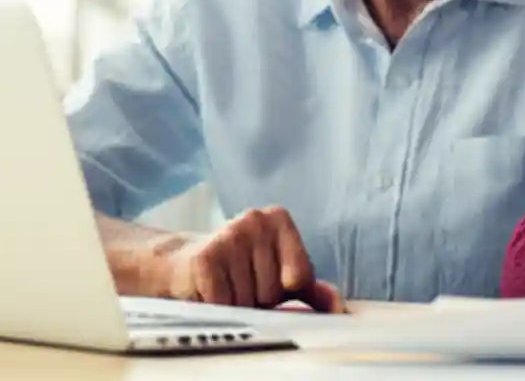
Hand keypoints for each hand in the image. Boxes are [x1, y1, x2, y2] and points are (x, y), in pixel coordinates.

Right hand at [150, 206, 343, 312]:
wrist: (185, 263)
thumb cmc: (242, 270)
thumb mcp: (281, 275)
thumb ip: (313, 289)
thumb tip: (339, 307)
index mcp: (279, 218)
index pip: (300, 276)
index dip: (284, 289)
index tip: (269, 278)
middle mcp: (255, 220)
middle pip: (273, 290)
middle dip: (259, 299)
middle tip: (242, 284)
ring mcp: (229, 235)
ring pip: (249, 300)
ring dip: (238, 305)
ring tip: (227, 287)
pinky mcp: (206, 257)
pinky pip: (225, 303)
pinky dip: (218, 307)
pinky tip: (211, 290)